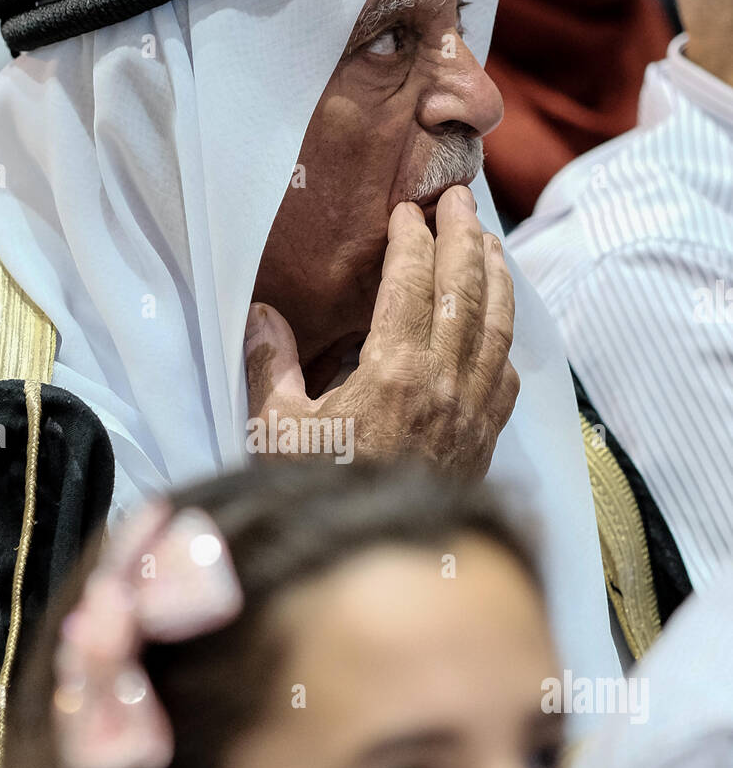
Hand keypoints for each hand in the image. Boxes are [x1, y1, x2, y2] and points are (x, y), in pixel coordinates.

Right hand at [243, 185, 518, 480]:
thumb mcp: (277, 432)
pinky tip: (497, 327)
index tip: (409, 211)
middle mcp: (443, 382)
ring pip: (497, 326)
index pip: (411, 283)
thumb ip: (270, 367)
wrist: (373, 568)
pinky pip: (505, 376)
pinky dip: (504, 340)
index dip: (413, 239)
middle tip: (462, 199)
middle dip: (465, 236)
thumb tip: (262, 315)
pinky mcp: (484, 442)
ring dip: (496, 277)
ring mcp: (471, 412)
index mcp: (392, 371)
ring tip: (490, 243)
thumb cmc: (317, 495)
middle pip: (465, 290)